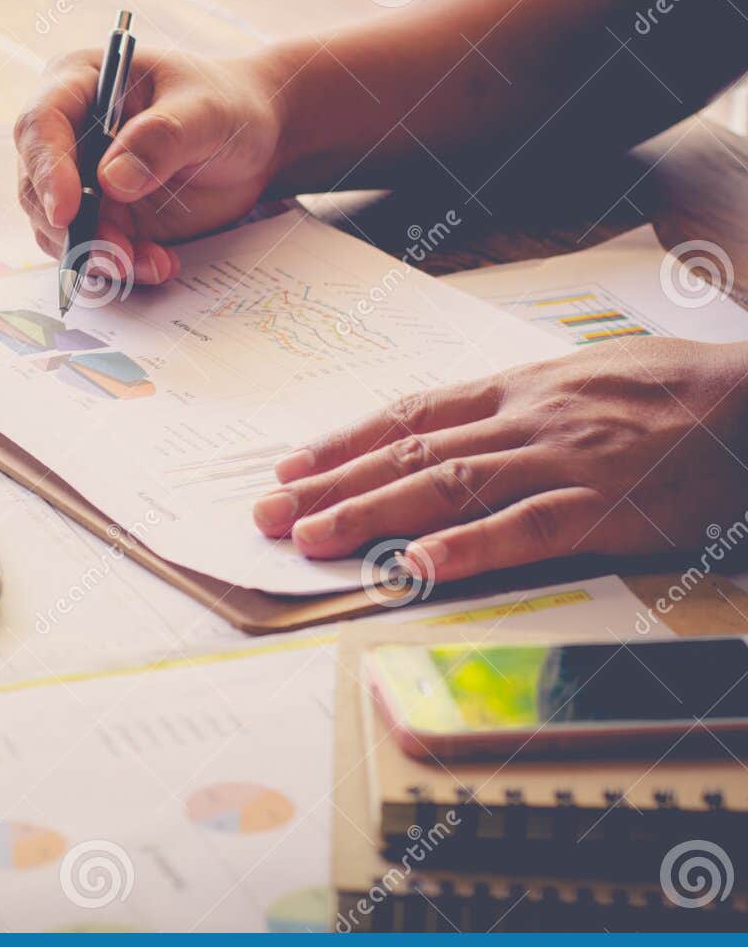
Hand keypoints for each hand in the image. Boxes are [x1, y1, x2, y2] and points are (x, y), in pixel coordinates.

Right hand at [14, 48, 283, 285]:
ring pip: (59, 230)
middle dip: (74, 229)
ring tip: (153, 261)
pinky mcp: (99, 217)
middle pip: (37, 187)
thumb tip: (111, 181)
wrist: (252, 140)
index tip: (68, 211)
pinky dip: (120, 266)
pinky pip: (90, 251)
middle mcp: (67, 132)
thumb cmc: (227, 105)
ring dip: (99, 255)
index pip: (40, 124)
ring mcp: (78, 179)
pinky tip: (159, 263)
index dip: (48, 169)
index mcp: (80, 82)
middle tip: (118, 253)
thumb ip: (162, 138)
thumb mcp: (206, 112)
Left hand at [250, 338, 747, 583]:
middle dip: (330, 484)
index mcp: (520, 388)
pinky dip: (463, 550)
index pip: (410, 416)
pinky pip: (523, 531)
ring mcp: (563, 461)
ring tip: (308, 537)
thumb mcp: (587, 378)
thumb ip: (521, 405)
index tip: (288, 464)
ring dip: (369, 514)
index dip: (342, 442)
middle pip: (408, 453)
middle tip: (266, 512)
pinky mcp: (606, 507)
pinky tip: (412, 569)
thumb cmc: (680, 390)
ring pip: (446, 488)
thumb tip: (457, 428)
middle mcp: (526, 419)